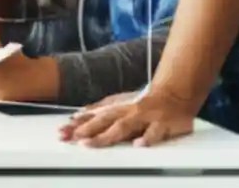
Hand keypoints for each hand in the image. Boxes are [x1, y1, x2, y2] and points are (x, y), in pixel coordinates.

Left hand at [59, 88, 197, 146]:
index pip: (94, 116)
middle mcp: (129, 112)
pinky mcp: (163, 124)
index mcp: (118, 108)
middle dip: (87, 129)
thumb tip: (77, 116)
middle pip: (105, 121)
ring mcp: (144, 117)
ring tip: (92, 143)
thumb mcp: (120, 102)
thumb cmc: (145, 101)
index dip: (78, 124)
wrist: (175, 93)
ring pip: (124, 126)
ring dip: (108, 135)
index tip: (62, 131)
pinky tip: (138, 145)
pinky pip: (155, 133)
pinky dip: (147, 138)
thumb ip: (100, 110)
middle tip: (72, 137)